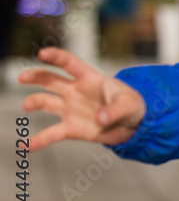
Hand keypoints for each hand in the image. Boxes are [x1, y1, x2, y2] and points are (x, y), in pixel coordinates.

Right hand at [19, 48, 146, 151]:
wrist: (134, 125)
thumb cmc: (132, 106)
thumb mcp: (130, 104)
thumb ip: (116, 110)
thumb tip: (100, 119)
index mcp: (90, 79)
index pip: (70, 63)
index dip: (56, 57)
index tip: (42, 53)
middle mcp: (76, 92)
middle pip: (50, 79)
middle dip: (35, 76)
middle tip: (23, 77)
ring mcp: (71, 109)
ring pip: (46, 102)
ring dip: (34, 102)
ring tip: (28, 106)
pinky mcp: (71, 128)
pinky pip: (51, 134)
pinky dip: (38, 140)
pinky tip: (25, 146)